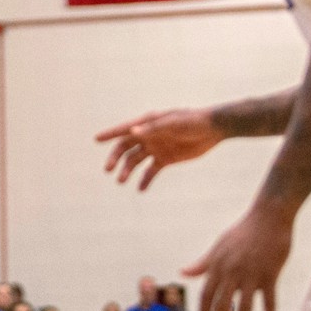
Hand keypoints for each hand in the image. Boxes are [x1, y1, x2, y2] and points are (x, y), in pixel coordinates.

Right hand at [96, 108, 220, 189]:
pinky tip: (140, 189)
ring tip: (121, 182)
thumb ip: (153, 129)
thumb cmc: (192, 121)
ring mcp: (156, 148)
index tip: (96, 140)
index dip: (110, 134)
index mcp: (147, 124)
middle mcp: (148, 136)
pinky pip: (151, 171)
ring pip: (136, 161)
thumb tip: (132, 132)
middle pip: (125, 148)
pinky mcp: (166, 159)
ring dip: (128, 171)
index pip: (124, 130)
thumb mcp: (172, 123)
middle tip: (108, 169)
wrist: (213, 129)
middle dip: (116, 159)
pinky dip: (145, 180)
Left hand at [184, 205, 293, 310]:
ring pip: (244, 309)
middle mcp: (231, 273)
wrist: (268, 217)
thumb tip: (183, 272)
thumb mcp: (218, 247)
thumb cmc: (242, 232)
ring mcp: (251, 275)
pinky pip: (268, 300)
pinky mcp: (270, 275)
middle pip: (222, 306)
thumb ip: (202, 264)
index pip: (206, 295)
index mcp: (216, 266)